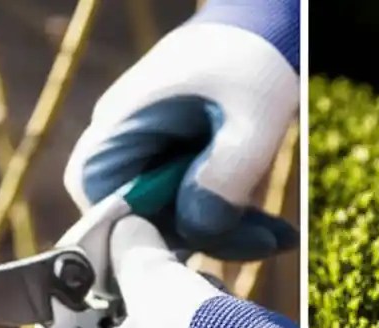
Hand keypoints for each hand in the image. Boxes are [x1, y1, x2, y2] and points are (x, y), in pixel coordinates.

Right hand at [63, 21, 298, 260]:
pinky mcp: (169, 158)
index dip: (145, 241)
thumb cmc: (251, 64)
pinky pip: (188, 201)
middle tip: (263, 240)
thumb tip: (197, 232)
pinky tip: (269, 226)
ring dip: (221, 230)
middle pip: (141, 221)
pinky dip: (224, 216)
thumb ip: (223, 180)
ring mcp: (143, 151)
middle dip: (201, 238)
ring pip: (170, 217)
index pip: (102, 211)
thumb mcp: (250, 125)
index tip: (199, 248)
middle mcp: (119, 144)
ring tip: (276, 233)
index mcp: (118, 130)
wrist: (262, 27)